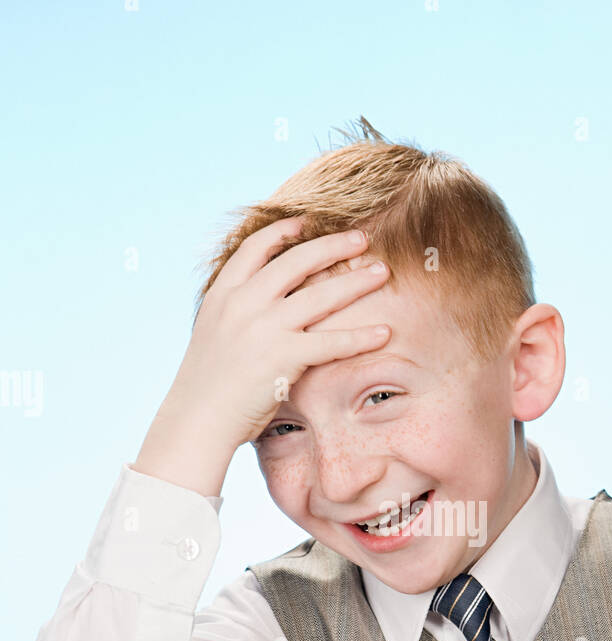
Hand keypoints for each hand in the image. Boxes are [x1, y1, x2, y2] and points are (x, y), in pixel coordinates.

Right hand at [177, 217, 392, 446]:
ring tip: (382, 272)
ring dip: (355, 281)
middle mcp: (244, 302)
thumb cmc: (207, 384)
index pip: (256, 248)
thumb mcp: (212, 332)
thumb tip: (262, 301)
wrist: (198, 418)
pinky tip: (383, 332)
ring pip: (320, 295)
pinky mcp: (284, 357)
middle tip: (362, 238)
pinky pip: (331, 342)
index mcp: (224, 293)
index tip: (307, 222)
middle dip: (333, 245)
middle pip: (296, 261)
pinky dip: (360, 337)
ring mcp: (264, 327)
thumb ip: (235, 311)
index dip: (283, 231)